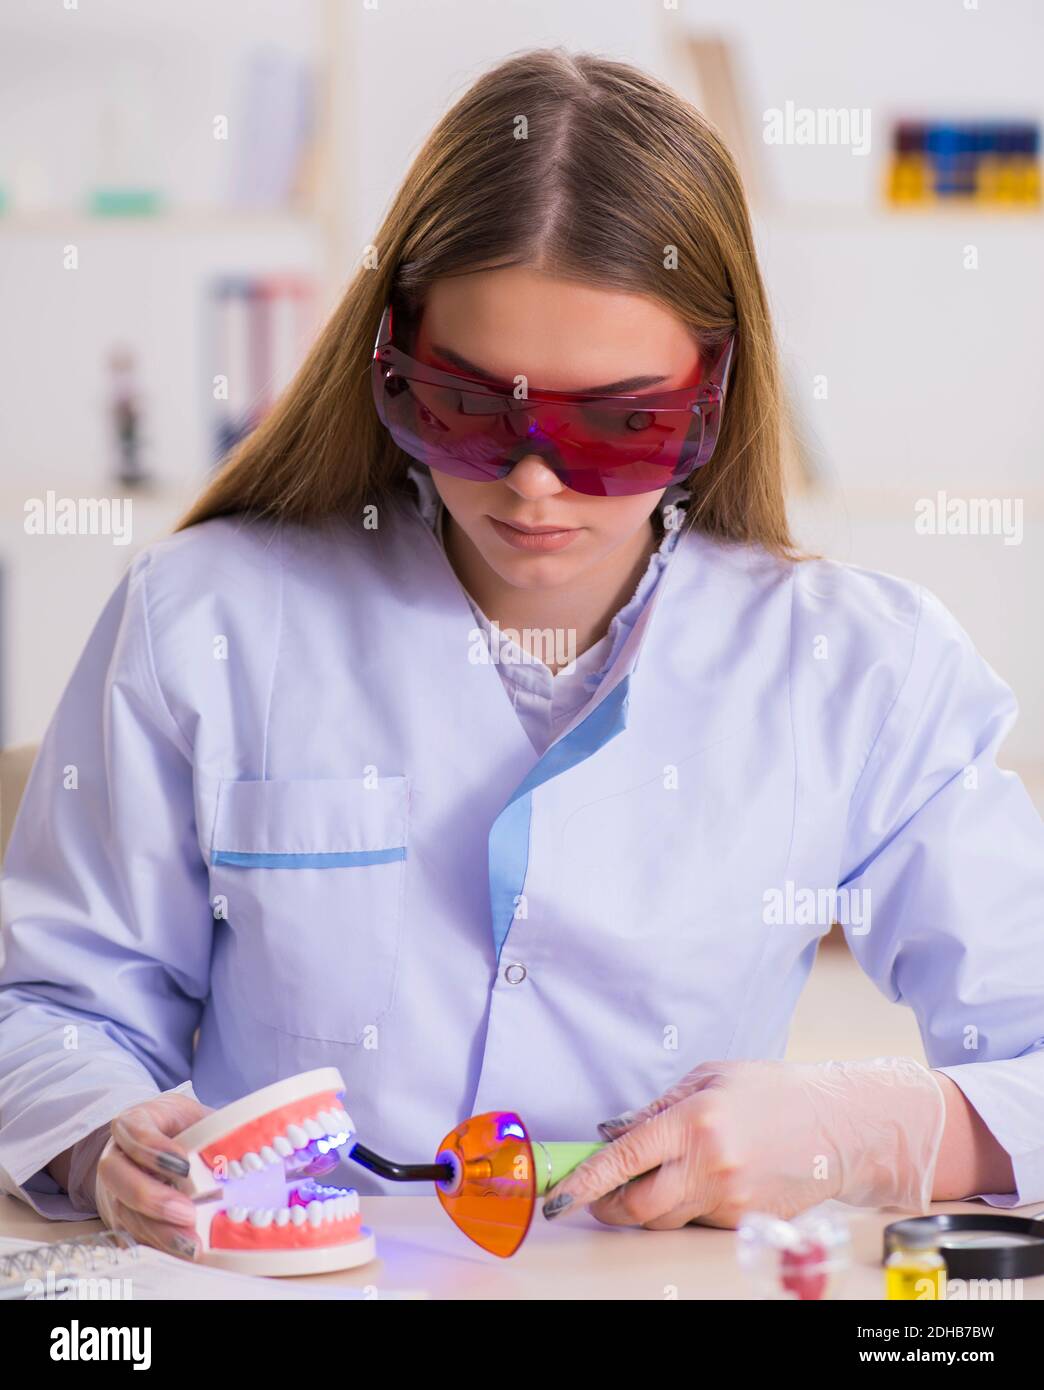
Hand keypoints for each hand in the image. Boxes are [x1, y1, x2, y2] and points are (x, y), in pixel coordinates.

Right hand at [91, 1093, 212, 1259]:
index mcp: (135, 1121)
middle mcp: (117, 1156)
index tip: (184, 1167)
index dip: (154, 1149)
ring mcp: (114, 1190)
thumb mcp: (196, 1117)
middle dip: (152, 1197)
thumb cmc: (180, 1129)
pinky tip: (183, 1253)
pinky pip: (132, 1235)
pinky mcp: (121, 1219)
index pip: (133, 1130)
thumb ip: (216, 1129)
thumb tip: (256, 1143)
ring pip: (124, 1211)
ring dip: (158, 1231)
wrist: (153, 1147)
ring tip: (191, 1244)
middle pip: (116, 1175)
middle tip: (187, 1213)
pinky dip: (158, 1246)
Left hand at [541, 1057, 945, 1230]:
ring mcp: (730, 1201)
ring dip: (647, 1204)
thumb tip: (613, 1134)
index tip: (560, 1196)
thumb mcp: (709, 1079)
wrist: (840, 1125)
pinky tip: (701, 1178)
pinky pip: (697, 1222)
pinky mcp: (747, 1222)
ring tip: (656, 1175)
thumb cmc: (774, 1092)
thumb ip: (657, 1108)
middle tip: (596, 1192)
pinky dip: (685, 1205)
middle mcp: (711, 1167)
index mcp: (696, 1123)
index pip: (624, 1159)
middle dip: (608, 1204)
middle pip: (637, 1207)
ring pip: (665, 1219)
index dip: (586, 1181)